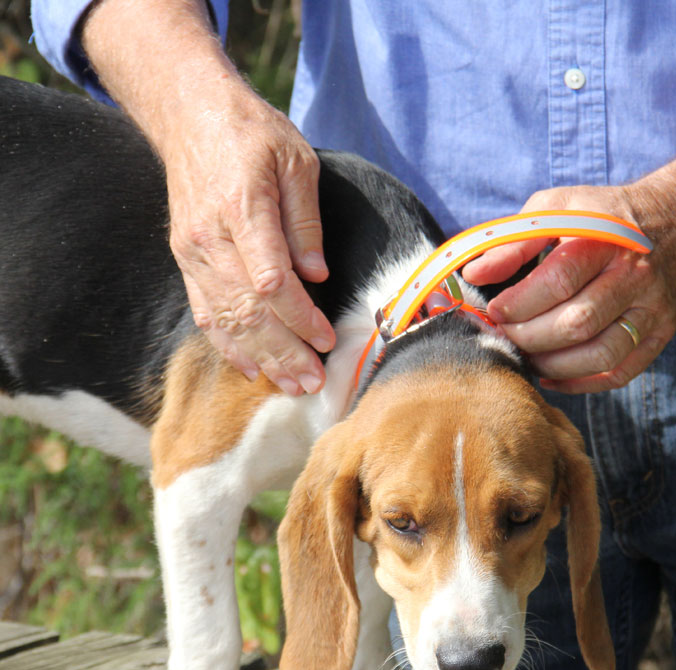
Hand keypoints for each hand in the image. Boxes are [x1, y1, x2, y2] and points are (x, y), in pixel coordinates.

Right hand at [81, 0, 335, 394]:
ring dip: (261, 359)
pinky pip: (205, 313)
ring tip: (292, 386)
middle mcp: (210, 238)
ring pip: (226, 321)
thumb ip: (306, 221)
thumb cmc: (251, 133)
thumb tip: (317, 275)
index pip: (272, 282)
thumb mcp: (296, 160)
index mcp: (242, 208)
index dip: (301, 318)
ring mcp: (192, 253)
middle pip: (248, 312)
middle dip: (285, 353)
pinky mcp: (186, 261)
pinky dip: (227, 346)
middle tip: (314, 382)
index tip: (327, 340)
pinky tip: (251, 369)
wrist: (190, 116)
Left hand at [462, 184, 675, 392]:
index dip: (519, 303)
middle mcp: (635, 276)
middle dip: (529, 337)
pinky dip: (580, 383)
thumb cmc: (602, 216)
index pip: (559, 280)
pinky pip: (619, 373)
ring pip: (600, 355)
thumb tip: (473, 274)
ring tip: (525, 355)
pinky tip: (550, 375)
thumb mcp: (559, 208)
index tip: (494, 311)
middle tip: (505, 335)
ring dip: (552, 364)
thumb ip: (514, 240)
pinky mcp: (659, 335)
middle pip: (577, 323)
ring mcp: (652, 310)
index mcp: (607, 239)